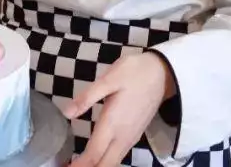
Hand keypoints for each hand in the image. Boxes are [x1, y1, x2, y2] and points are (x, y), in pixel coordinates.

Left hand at [64, 52, 175, 166]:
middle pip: (104, 165)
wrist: (163, 73)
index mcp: (113, 124)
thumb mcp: (109, 78)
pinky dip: (104, 162)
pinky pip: (118, 156)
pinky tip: (94, 158)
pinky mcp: (134, 135)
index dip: (79, 166)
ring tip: (77, 164)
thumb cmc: (134, 73)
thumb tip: (66, 113)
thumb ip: (87, 97)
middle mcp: (123, 136)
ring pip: (112, 162)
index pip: (94, 155)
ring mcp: (130, 138)